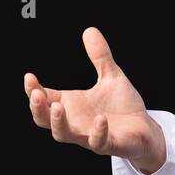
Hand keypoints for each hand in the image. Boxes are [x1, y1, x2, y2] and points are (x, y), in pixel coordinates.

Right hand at [24, 27, 166, 172]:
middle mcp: (75, 121)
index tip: (29, 76)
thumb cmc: (123, 106)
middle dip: (37, 108)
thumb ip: (100, 56)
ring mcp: (89, 135)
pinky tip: (101, 119)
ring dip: (58, 122)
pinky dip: (97, 132)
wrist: (144, 127)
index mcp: (71, 105)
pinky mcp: (108, 144)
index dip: (33, 90)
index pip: (44, 99)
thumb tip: (89, 30)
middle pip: (44, 120)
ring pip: (64, 134)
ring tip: (57, 106)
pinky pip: (98, 142)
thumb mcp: (111, 76)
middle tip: (36, 94)